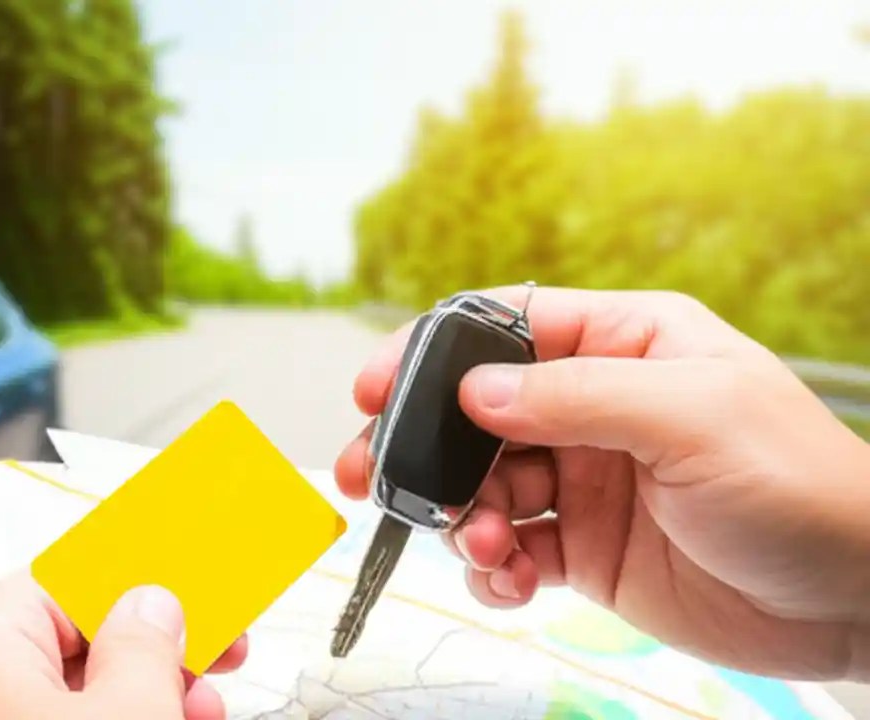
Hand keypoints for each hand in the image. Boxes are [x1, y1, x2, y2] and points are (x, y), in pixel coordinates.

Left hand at [0, 573, 247, 719]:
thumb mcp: (130, 714)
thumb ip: (147, 642)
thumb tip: (152, 603)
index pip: (64, 580)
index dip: (140, 579)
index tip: (193, 582)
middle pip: (71, 639)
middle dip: (154, 649)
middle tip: (218, 651)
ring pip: (68, 693)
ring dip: (145, 696)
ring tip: (202, 711)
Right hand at [336, 287, 869, 680]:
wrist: (852, 601)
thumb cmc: (801, 486)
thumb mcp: (692, 417)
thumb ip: (576, 395)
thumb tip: (474, 391)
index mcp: (625, 344)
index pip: (506, 327)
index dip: (433, 353)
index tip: (377, 388)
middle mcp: (594, 406)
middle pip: (474, 414)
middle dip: (421, 448)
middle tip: (373, 478)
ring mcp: (583, 479)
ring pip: (481, 486)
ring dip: (462, 518)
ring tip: (488, 547)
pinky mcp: (582, 549)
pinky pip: (509, 551)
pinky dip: (492, 570)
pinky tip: (510, 583)